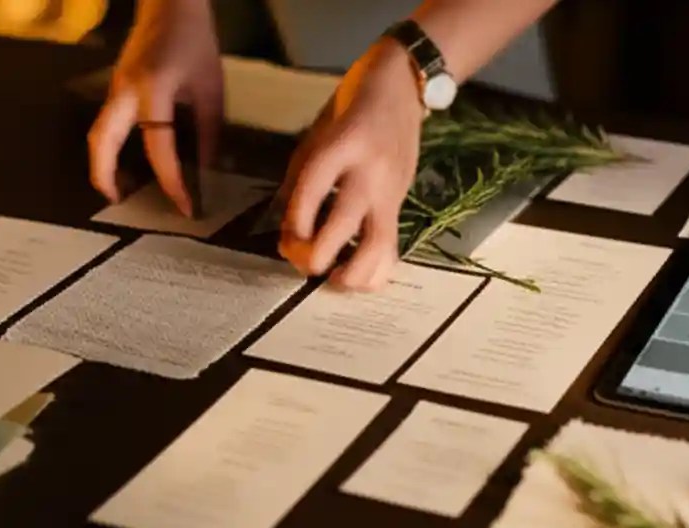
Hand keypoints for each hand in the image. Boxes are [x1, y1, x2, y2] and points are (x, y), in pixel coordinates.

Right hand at [88, 0, 222, 215]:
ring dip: (102, 164)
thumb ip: (209, 133)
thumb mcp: (211, 89)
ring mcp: (114, 88)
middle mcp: (126, 90)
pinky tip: (126, 164)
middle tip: (121, 203)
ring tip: (119, 191)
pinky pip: (106, 125)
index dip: (172, 181)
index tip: (185, 207)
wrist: (169, 4)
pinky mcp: (114, 88)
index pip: (159, 146)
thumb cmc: (195, 42)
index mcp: (155, 88)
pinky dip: (109, 149)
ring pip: (98, 134)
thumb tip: (208, 173)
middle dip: (106, 176)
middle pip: (102, 141)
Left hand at [278, 40, 425, 290]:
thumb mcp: (318, 134)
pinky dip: (376, 271)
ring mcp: (391, 190)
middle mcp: (370, 171)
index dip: (297, 222)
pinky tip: (356, 274)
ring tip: (332, 279)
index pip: (315, 188)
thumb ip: (300, 180)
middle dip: (319, 255)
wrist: (403, 88)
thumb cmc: (350, 107)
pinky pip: (392, 248)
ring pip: (377, 245)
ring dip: (352, 273)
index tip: (286, 243)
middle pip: (344, 222)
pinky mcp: (402, 204)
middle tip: (303, 265)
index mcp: (344, 144)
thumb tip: (286, 232)